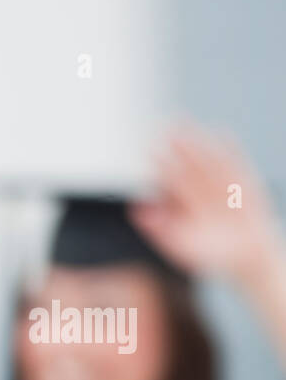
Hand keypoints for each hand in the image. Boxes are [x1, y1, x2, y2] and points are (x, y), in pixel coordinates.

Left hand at [129, 124, 284, 288]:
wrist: (246, 255)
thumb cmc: (209, 254)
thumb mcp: (181, 247)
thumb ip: (158, 230)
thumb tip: (134, 210)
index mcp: (180, 202)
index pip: (167, 179)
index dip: (159, 164)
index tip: (148, 150)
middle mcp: (197, 189)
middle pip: (185, 163)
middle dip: (176, 146)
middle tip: (164, 127)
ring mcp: (220, 182)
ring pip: (207, 157)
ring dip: (198, 141)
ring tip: (186, 123)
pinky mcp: (242, 180)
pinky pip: (235, 161)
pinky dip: (229, 149)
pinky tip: (221, 134)